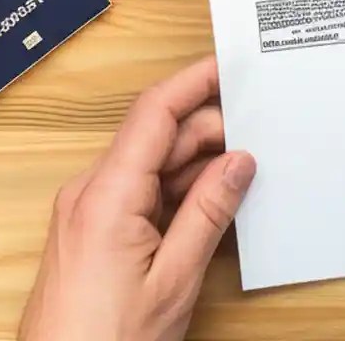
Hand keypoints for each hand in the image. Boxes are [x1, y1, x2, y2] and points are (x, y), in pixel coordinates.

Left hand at [19, 56, 255, 340]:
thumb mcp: (174, 279)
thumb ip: (208, 213)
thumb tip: (238, 163)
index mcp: (106, 195)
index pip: (155, 113)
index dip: (194, 82)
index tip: (228, 66)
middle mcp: (88, 193)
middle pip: (155, 139)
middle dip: (208, 132)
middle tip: (259, 136)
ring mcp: (86, 212)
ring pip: (149, 167)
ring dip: (194, 167)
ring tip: (242, 175)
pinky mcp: (89, 231)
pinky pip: (137, 193)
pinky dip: (175, 193)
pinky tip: (209, 205)